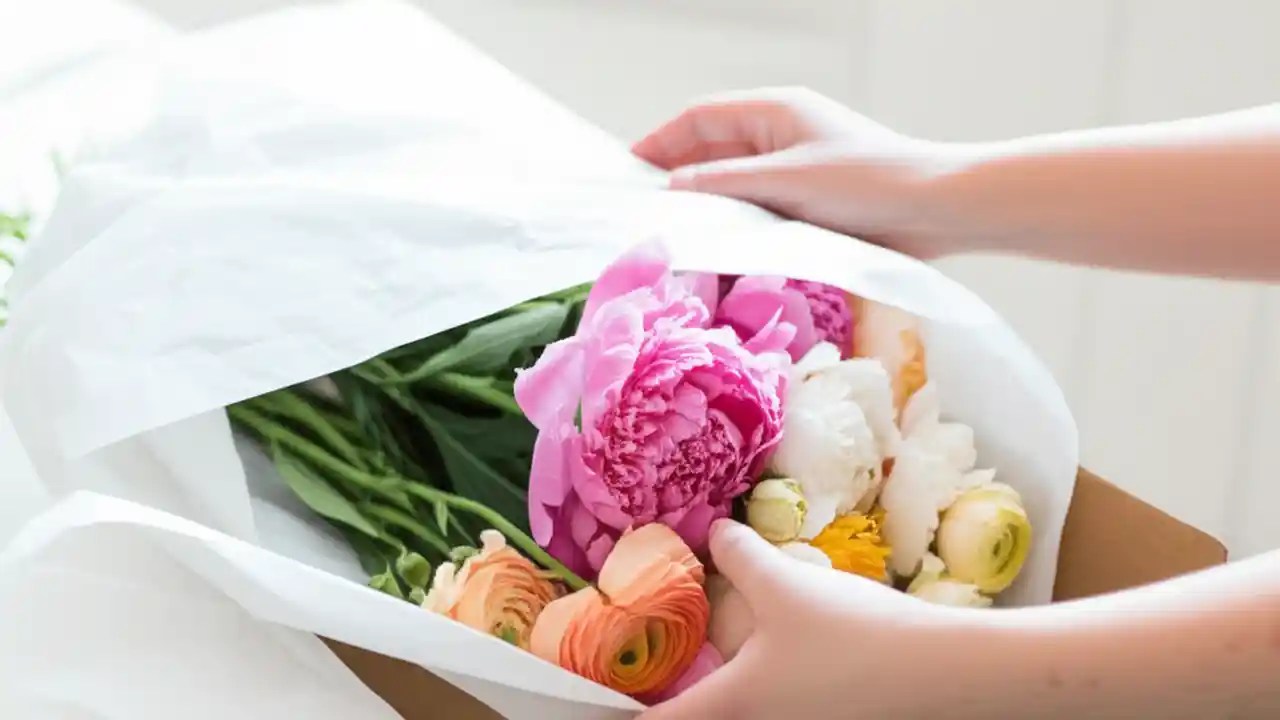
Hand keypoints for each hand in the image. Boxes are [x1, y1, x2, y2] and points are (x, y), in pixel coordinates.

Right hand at [632, 88, 962, 257]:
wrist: (938, 210)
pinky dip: (737, 230)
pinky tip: (721, 256)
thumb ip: (725, 183)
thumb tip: (672, 189)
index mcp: (775, 112)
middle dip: (677, 180)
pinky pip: (758, 213)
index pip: (699, 119)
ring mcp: (795, 171)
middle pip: (711, 152)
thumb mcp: (788, 180)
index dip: (660, 142)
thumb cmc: (870, 181)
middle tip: (643, 215)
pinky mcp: (809, 205)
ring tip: (675, 238)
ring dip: (708, 210)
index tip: (628, 174)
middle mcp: (781, 136)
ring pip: (733, 187)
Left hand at [640, 520, 1011, 719]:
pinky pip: (776, 715)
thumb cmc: (852, 634)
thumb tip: (711, 532)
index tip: (587, 701)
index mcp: (732, 707)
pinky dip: (758, 696)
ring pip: (739, 717)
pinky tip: (782, 665)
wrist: (945, 675)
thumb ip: (739, 556)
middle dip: (670, 703)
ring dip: (716, 697)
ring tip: (712, 664)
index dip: (612, 716)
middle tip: (649, 674)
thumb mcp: (784, 584)